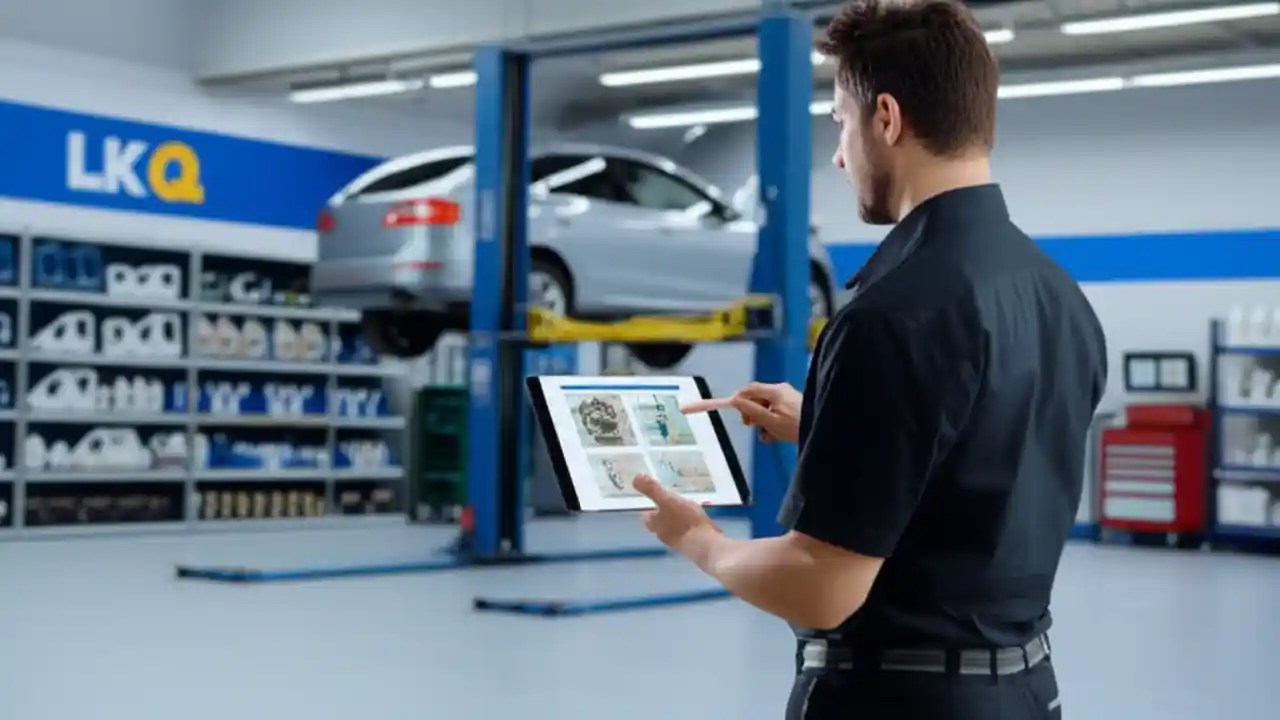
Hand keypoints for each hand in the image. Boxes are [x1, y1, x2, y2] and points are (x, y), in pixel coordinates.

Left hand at [633, 475, 719, 552]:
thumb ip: (652, 490)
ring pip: (675, 529)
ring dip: (679, 520)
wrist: (706, 545)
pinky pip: (690, 533)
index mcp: (655, 524)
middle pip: (660, 524)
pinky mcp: (693, 546)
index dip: (650, 509)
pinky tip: (701, 521)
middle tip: (674, 502)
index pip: (647, 516)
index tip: (656, 500)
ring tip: (690, 509)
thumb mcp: (668, 500)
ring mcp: (679, 542)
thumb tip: (635, 477)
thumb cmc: (685, 521)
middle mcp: (664, 535)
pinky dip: (693, 527)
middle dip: (666, 514)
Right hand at [682, 382, 801, 443]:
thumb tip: (735, 400)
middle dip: (750, 412)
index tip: (728, 408)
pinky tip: (773, 436)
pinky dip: (771, 423)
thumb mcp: (770, 421)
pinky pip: (776, 412)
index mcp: (775, 391)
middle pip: (756, 398)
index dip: (737, 398)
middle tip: (749, 425)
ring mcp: (788, 398)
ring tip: (765, 435)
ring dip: (761, 420)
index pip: (749, 389)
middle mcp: (781, 390)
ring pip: (766, 407)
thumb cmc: (796, 427)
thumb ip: (752, 410)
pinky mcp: (793, 407)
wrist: (822, 430)